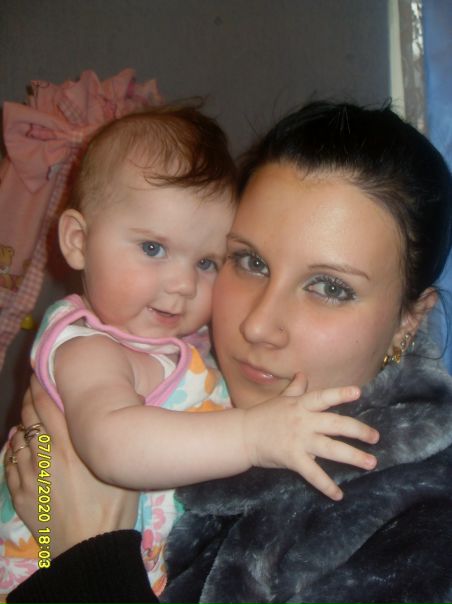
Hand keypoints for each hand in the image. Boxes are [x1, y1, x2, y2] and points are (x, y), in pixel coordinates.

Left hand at [5, 376, 138, 557]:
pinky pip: (10, 462)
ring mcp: (30, 474)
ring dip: (22, 422)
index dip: (43, 386)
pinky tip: (16, 442)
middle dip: (31, 398)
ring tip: (26, 414)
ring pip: (19, 438)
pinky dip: (12, 448)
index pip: (50, 405)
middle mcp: (47, 453)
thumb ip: (117, 434)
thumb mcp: (121, 465)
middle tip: (34, 386)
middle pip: (32, 417)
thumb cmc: (113, 505)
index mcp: (72, 444)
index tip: (43, 374)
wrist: (90, 545)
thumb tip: (130, 403)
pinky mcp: (20, 493)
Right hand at [242, 373, 378, 500]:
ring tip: (371, 463)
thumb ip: (295, 388)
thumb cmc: (263, 415)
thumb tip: (303, 374)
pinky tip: (338, 494)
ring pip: (331, 448)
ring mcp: (299, 440)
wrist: (243, 434)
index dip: (340, 394)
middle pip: (336, 424)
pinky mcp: (293, 458)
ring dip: (353, 456)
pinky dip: (326, 485)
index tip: (358, 392)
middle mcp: (303, 421)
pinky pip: (313, 473)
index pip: (323, 397)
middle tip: (375, 437)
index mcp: (301, 405)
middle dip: (358, 431)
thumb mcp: (281, 399)